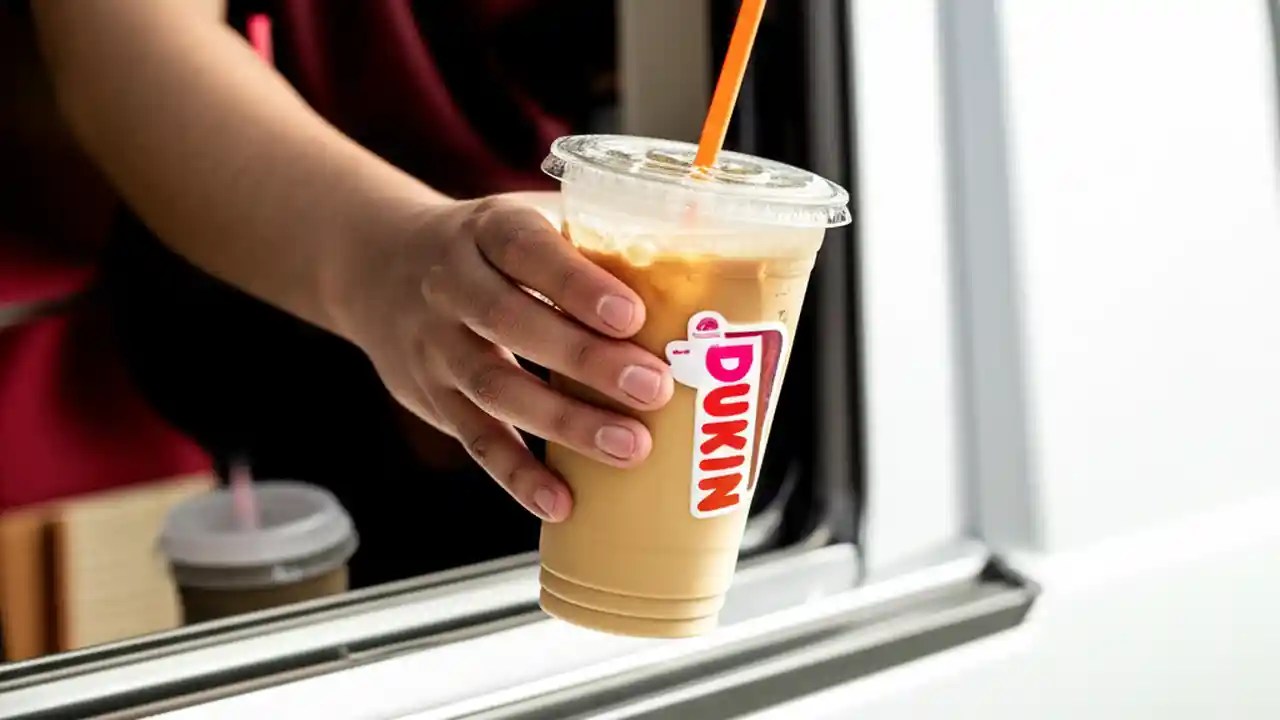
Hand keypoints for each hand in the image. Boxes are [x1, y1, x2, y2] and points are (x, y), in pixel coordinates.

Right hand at [338, 193, 673, 521]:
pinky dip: (517, 475)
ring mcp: (437, 346)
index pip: (528, 250)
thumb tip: (704, 276)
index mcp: (489, 230)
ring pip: (496, 388)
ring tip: (631, 449)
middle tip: (654, 389)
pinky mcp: (432, 398)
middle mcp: (452, 285)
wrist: (380, 267)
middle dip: (585, 360)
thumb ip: (596, 241)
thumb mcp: (527, 220)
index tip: (632, 315)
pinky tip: (561, 501)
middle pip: (513, 323)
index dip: (577, 284)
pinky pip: (475, 439)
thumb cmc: (491, 249)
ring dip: (565, 423)